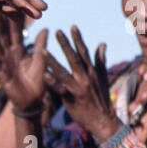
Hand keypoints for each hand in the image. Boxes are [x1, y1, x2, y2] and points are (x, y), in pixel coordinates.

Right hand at [0, 16, 47, 112]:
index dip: (13, 21)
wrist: (33, 101)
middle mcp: (9, 55)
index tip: (10, 6)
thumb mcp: (41, 61)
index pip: (16, 33)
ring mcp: (3, 63)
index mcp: (20, 50)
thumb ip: (40, 46)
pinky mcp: (0, 74)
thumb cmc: (38, 81)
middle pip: (2, 36)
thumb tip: (46, 28)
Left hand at [43, 26, 120, 141]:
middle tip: (58, 31)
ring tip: (43, 51)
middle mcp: (85, 78)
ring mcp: (78, 89)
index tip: (72, 26)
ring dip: (53, 61)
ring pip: (64, 73)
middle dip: (66, 45)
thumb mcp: (102, 78)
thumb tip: (101, 43)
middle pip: (74, 59)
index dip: (78, 39)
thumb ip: (99, 61)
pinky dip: (53, 82)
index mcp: (92, 72)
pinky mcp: (71, 100)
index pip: (84, 53)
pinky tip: (45, 75)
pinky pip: (60, 90)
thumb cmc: (101, 99)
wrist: (104, 121)